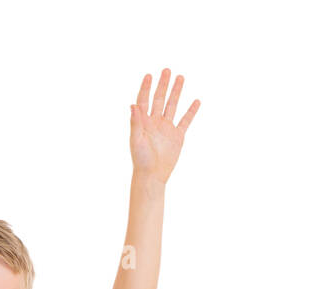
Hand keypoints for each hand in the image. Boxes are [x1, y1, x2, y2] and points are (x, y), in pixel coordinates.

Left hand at [130, 69, 199, 184]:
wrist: (152, 176)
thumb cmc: (141, 160)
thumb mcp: (136, 140)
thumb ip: (135, 122)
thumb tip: (133, 104)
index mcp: (143, 122)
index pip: (144, 100)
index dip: (146, 88)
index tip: (149, 75)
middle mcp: (155, 122)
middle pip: (159, 99)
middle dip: (163, 85)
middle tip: (167, 70)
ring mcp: (167, 128)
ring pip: (172, 105)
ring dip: (176, 92)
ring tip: (181, 77)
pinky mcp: (177, 136)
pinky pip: (185, 121)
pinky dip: (191, 111)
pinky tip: (196, 101)